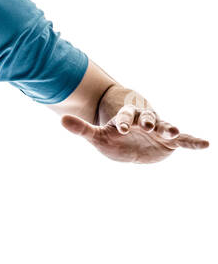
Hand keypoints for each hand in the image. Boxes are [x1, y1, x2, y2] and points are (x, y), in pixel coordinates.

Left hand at [61, 93, 208, 163]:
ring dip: (170, 129)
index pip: (125, 118)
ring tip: (175, 131)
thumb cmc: (112, 138)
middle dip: (148, 122)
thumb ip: (81, 129)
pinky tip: (206, 144)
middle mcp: (145, 121)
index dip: (123, 123)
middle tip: (148, 126)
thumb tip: (61, 120)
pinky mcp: (169, 141)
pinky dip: (193, 142)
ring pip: (166, 127)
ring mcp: (159, 130)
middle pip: (148, 119)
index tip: (120, 129)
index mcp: (127, 119)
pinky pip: (183, 140)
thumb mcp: (96, 136)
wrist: (129, 143)